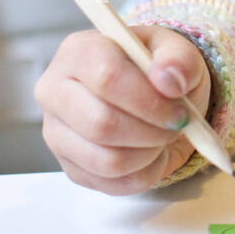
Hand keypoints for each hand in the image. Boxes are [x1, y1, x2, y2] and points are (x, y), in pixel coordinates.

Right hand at [34, 25, 210, 194]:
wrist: (148, 93)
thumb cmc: (155, 68)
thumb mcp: (176, 51)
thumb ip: (179, 59)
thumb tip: (169, 80)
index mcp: (79, 51)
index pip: (107, 78)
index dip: (148, 101)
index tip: (178, 111)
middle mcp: (55, 90)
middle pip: (101, 124)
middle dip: (151, 132)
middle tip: (176, 126)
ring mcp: (56, 132)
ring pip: (106, 160)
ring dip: (149, 155)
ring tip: (163, 137)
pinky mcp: (68, 166)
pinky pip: (109, 183)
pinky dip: (142, 174)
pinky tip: (151, 153)